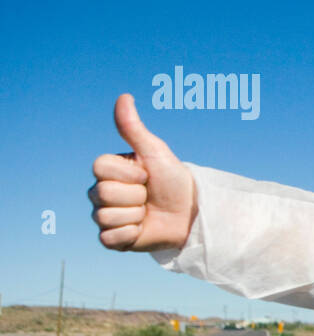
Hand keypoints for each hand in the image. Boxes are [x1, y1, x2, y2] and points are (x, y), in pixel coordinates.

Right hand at [88, 94, 196, 251]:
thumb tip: (124, 96)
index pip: (100, 168)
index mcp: (108, 171)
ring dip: (136, 215)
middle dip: (136, 195)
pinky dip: (131, 234)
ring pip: (106, 216)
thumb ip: (133, 128)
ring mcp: (105, 216)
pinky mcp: (112, 239)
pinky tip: (143, 229)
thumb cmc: (174, 180)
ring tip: (148, 212)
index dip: (129, 173)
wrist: (191, 212)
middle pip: (103, 193)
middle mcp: (101, 193)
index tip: (146, 175)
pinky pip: (109, 238)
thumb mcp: (155, 151)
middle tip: (149, 196)